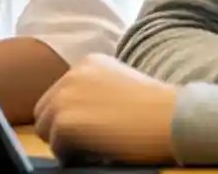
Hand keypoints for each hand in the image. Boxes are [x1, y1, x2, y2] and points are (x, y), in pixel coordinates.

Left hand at [33, 54, 177, 164]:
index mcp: (87, 63)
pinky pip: (56, 146)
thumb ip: (95, 91)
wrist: (173, 118)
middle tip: (86, 144)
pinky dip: (71, 155)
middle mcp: (72, 74)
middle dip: (60, 128)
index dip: (70, 115)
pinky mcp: (66, 122)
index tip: (89, 129)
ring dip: (65, 142)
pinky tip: (96, 153)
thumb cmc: (158, 108)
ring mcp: (66, 97)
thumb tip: (80, 116)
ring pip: (45, 128)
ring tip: (93, 148)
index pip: (58, 93)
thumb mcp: (121, 85)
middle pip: (44, 109)